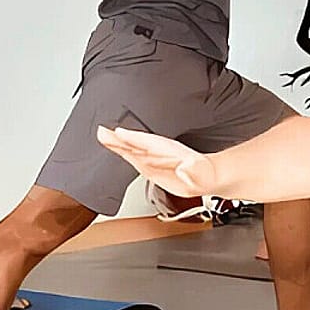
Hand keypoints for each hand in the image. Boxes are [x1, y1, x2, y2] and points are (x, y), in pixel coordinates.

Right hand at [96, 126, 217, 197]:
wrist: (207, 177)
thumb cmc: (205, 174)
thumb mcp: (202, 174)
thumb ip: (193, 171)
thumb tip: (185, 170)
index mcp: (170, 152)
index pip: (149, 143)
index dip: (135, 139)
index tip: (119, 133)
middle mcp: (159, 152)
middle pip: (136, 143)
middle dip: (119, 138)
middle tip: (102, 132)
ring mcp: (153, 157)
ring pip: (132, 147)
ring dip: (117, 142)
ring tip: (102, 136)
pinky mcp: (150, 164)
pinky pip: (133, 155)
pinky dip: (122, 150)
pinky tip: (113, 146)